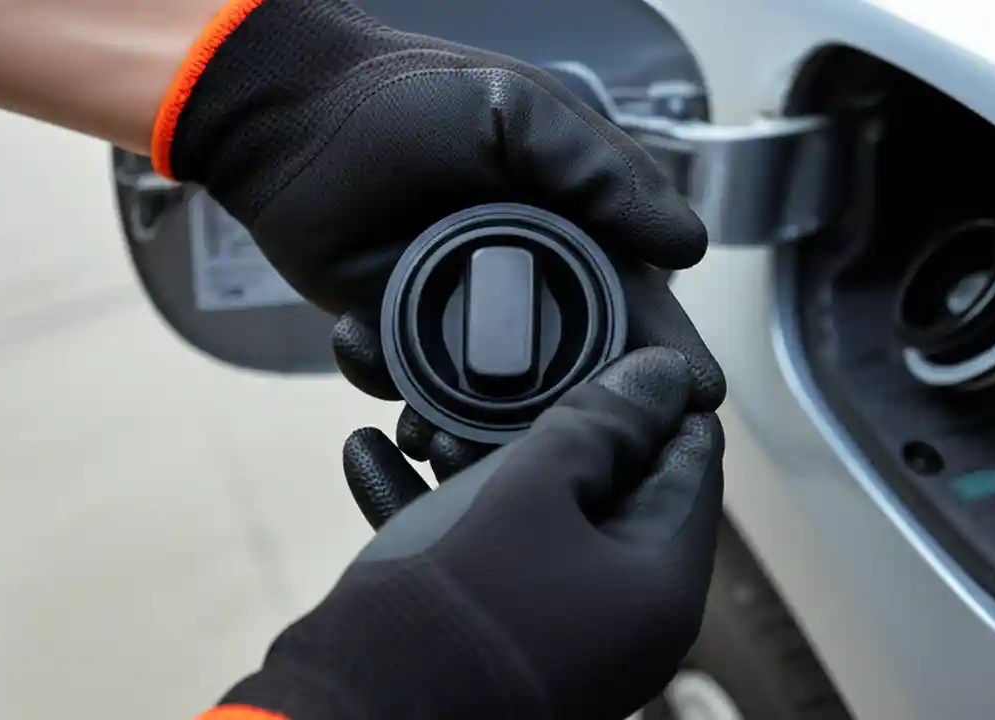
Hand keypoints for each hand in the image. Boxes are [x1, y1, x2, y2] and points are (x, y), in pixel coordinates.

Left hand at [155, 0, 724, 478]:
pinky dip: (406, 398)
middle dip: (578, 416)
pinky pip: (415, 389)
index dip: (669, 351)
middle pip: (574, 373)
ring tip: (461, 443)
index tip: (699, 396)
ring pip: (495, 400)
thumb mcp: (521, 114)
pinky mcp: (398, 337)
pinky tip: (395, 393)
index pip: (635, 304)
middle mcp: (524, 284)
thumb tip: (689, 243)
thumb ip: (602, 173)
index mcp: (569, 233)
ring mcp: (461, 318)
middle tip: (577, 454)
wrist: (294, 115)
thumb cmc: (411, 98)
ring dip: (486, 431)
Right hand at [212, 349, 724, 718]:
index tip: (604, 341)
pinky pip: (489, 562)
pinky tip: (375, 457)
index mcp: (662, 586)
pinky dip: (443, 515)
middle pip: (611, 488)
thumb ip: (601, 422)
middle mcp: (626, 621)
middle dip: (551, 427)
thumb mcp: (530, 489)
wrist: (344, 715)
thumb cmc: (451, 605)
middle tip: (504, 374)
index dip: (651, 393)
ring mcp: (563, 638)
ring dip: (480, 466)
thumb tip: (667, 374)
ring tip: (423, 417)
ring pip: (538, 521)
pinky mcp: (501, 644)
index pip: (690, 461)